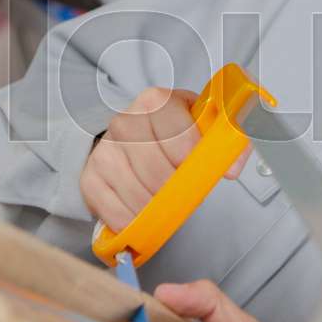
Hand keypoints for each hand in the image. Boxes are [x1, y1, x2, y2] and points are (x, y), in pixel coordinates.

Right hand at [81, 88, 248, 230]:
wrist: (137, 135)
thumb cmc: (174, 131)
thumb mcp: (204, 124)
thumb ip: (228, 141)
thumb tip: (231, 168)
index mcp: (156, 102)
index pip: (174, 131)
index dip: (189, 154)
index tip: (198, 169)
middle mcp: (125, 121)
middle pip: (154, 167)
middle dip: (175, 188)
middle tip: (185, 194)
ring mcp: (105, 150)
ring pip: (135, 191)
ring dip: (156, 207)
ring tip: (167, 205)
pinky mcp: (90, 177)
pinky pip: (112, 209)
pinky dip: (132, 220)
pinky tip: (144, 216)